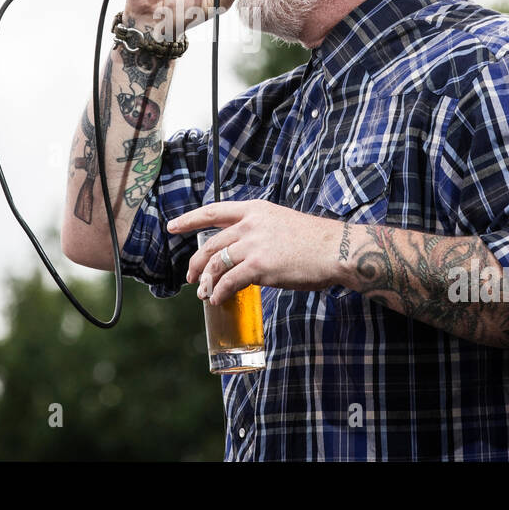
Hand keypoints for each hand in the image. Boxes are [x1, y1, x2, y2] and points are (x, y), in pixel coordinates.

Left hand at [167, 200, 341, 304]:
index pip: (213, 211)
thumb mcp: (280, 223)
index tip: (173, 226)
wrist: (336, 249)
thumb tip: (242, 253)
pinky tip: (218, 299)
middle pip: (211, 243)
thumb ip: (259, 233)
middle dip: (196, 263)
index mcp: (255, 209)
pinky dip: (220, 292)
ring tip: (203, 293)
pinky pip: (230, 281)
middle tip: (190, 276)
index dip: (189, 219)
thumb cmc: (314, 241)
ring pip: (217, 264)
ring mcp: (254, 244)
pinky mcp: (260, 265)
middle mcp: (250, 224)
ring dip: (206, 281)